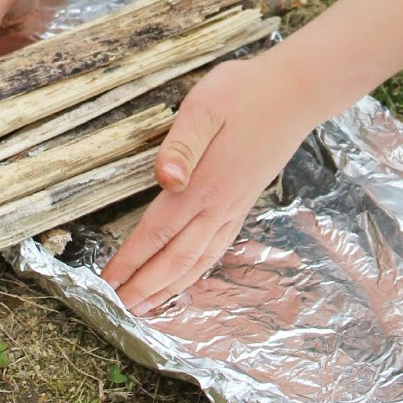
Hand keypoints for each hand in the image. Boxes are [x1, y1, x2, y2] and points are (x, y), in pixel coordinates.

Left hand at [100, 55, 310, 315]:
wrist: (296, 93)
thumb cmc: (245, 92)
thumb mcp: (205, 107)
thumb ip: (182, 146)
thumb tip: (165, 179)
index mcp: (202, 184)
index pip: (156, 233)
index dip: (130, 261)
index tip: (106, 283)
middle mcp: (219, 204)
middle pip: (176, 258)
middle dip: (145, 287)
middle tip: (118, 309)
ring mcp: (234, 206)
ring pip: (198, 261)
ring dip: (170, 287)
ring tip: (146, 306)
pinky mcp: (244, 202)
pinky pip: (218, 248)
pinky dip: (198, 271)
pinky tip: (189, 276)